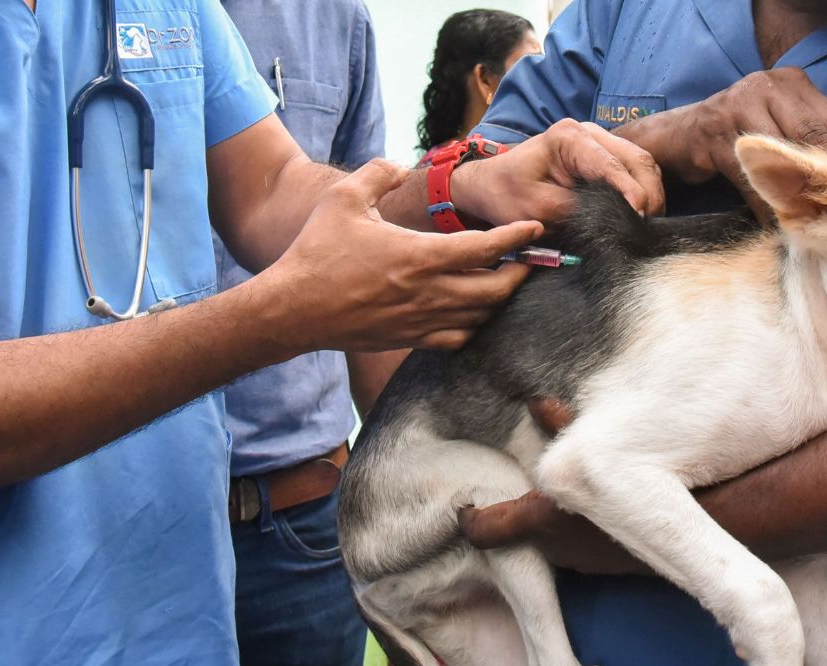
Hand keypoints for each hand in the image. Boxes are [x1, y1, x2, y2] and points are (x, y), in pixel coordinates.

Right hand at [259, 160, 543, 353]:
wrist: (293, 308)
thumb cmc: (317, 251)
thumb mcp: (343, 199)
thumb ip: (376, 174)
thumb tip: (399, 164)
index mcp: (420, 256)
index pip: (486, 247)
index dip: (516, 238)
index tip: (534, 229)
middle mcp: (429, 292)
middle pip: (496, 290)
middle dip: (519, 274)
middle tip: (528, 260)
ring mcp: (421, 321)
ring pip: (481, 316)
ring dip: (499, 300)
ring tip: (506, 282)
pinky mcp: (410, 340)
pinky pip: (458, 338)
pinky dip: (475, 325)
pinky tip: (474, 312)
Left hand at [451, 119, 665, 225]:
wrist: (490, 185)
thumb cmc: (506, 195)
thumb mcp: (538, 208)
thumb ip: (578, 211)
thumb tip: (614, 220)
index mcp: (569, 138)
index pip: (612, 166)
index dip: (632, 194)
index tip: (640, 219)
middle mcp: (588, 132)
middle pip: (636, 159)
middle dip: (650, 194)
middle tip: (651, 226)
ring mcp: (597, 140)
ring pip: (640, 162)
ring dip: (651, 192)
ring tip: (651, 223)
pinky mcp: (601, 154)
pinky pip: (632, 168)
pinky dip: (642, 190)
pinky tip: (643, 213)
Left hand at [460, 396, 649, 574]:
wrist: (699, 521)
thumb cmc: (646, 478)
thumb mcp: (599, 441)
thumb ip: (562, 425)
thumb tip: (536, 402)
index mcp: (545, 517)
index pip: (490, 529)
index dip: (473, 520)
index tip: (466, 511)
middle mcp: (558, 546)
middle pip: (520, 532)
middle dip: (519, 513)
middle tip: (517, 490)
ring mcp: (582, 560)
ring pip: (549, 541)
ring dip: (549, 522)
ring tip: (556, 496)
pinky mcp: (604, 565)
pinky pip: (576, 547)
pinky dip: (575, 529)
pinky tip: (590, 511)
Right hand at [617, 68, 826, 211]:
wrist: (678, 137)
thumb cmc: (736, 138)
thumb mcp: (777, 128)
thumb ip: (809, 140)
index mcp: (789, 82)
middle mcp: (764, 87)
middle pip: (809, 132)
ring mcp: (736, 105)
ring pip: (780, 153)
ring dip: (797, 191)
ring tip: (818, 220)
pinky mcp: (714, 132)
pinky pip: (747, 173)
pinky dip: (762, 201)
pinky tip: (775, 222)